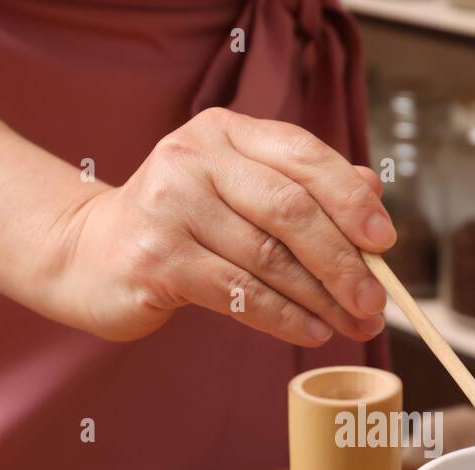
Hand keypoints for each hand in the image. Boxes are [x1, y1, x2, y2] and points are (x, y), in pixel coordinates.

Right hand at [54, 107, 395, 342]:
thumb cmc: (180, 227)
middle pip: (291, 210)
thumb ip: (302, 189)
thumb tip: (373, 199)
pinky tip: (312, 332)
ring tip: (352, 325)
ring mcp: (170, 206)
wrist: (89, 255)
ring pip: (269, 258)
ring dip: (321, 299)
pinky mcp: (157, 259)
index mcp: (225, 132)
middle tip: (374, 302)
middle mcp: (194, 158)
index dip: (351, 199)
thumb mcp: (239, 194)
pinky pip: (240, 293)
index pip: (304, 156)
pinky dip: (285, 318)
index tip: (385, 242)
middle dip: (343, 262)